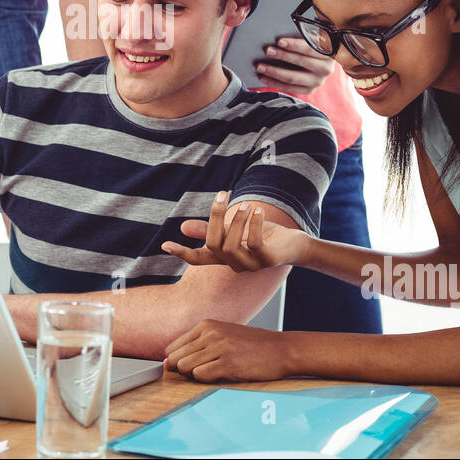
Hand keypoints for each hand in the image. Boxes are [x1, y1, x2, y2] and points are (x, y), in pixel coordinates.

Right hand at [163, 191, 307, 271]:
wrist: (295, 246)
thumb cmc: (263, 236)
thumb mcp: (235, 229)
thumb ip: (212, 228)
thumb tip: (183, 227)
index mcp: (224, 257)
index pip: (199, 259)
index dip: (183, 252)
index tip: (165, 245)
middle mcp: (234, 265)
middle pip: (214, 245)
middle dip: (216, 217)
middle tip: (222, 194)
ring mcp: (251, 266)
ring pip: (231, 246)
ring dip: (237, 221)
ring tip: (246, 204)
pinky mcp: (268, 261)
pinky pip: (254, 244)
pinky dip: (254, 225)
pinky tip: (258, 212)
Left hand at [164, 319, 290, 381]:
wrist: (282, 349)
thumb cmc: (252, 346)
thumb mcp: (223, 336)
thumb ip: (198, 346)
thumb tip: (169, 362)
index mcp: (206, 325)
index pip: (172, 348)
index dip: (177, 362)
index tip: (190, 367)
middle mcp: (210, 333)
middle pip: (175, 359)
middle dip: (183, 371)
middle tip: (202, 372)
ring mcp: (218, 348)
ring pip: (185, 367)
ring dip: (194, 376)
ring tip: (213, 373)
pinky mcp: (228, 363)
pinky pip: (200, 375)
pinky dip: (205, 380)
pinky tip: (220, 375)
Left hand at [254, 35, 336, 95]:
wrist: (324, 60)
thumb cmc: (314, 44)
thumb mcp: (314, 37)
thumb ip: (303, 35)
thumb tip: (280, 37)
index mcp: (330, 52)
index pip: (310, 48)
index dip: (294, 45)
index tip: (279, 41)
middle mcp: (326, 69)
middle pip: (301, 62)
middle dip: (281, 56)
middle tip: (267, 51)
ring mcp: (318, 81)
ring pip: (293, 78)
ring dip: (274, 72)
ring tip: (260, 66)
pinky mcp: (309, 90)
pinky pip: (290, 88)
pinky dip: (275, 83)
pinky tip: (264, 77)